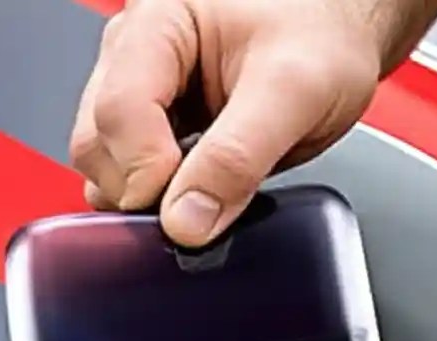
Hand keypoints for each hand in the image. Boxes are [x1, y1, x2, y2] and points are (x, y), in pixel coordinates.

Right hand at [69, 0, 436, 246]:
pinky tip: (201, 183)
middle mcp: (132, 53)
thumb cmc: (322, 30)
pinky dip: (157, 196)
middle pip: (97, 143)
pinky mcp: (146, 124)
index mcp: (157, 23)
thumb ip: (238, 156)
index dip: (146, 172)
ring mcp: (134, 90)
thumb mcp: (296, 91)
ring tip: (211, 182)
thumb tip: (185, 221)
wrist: (340, 28)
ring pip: (102, 165)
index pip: (118, 113)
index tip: (188, 208)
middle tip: (206, 198)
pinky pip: (124, 175)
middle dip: (143, 188)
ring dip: (148, 195)